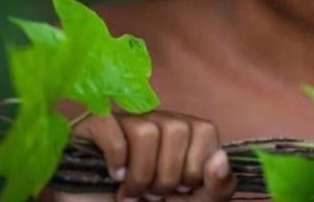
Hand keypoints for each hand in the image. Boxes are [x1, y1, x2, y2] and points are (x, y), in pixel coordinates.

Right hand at [57, 110, 235, 200]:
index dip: (195, 167)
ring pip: (146, 131)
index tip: (180, 190)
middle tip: (152, 195)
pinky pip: (111, 126)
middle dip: (166, 176)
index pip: (205, 130)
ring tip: (132, 193)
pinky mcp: (93, 126)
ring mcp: (125, 120)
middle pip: (177, 129)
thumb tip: (220, 159)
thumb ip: (218, 188)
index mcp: (184, 133)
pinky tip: (114, 176)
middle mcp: (157, 120)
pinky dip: (116, 158)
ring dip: (140, 175)